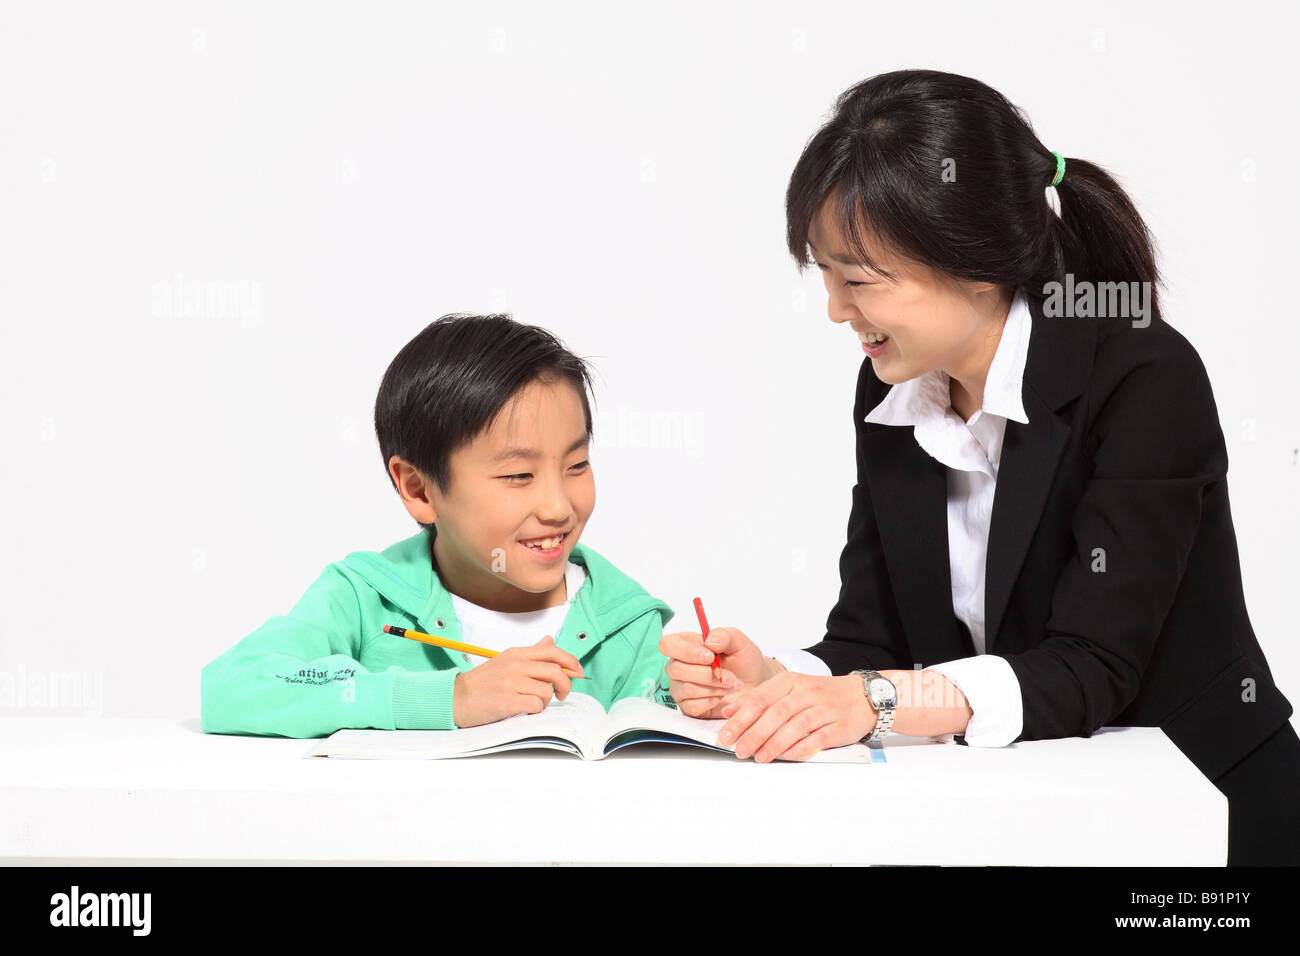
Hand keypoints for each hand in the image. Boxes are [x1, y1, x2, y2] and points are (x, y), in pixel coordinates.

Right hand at [451, 635, 582, 727]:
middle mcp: (515, 665)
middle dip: (566, 685)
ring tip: (533, 703)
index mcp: (516, 653)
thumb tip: (550, 640)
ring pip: (547, 691)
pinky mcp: (506, 701)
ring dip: (546, 702)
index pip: (553, 652)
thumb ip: (530, 652)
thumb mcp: (506, 661)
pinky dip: (535, 711)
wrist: (456, 698)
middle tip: (562, 694)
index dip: (571, 662)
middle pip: (555, 671)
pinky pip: (536, 706)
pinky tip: (525, 710)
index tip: (577, 671)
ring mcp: (510, 683)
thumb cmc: (483, 682)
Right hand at [659, 625, 767, 717]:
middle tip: (731, 677)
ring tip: (732, 685)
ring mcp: (680, 687)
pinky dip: (711, 701)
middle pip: (676, 669)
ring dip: (715, 688)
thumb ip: (725, 636)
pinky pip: (692, 706)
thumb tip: (709, 642)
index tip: (710, 657)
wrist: (754, 685)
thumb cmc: (743, 661)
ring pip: (687, 688)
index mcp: (685, 644)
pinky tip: (721, 696)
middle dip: (708, 674)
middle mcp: (677, 665)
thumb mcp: (740, 642)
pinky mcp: (687, 706)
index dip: (685, 651)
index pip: (667, 645)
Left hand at [716, 672, 875, 761]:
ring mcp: (824, 709)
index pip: (759, 699)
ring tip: (758, 757)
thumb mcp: (788, 689)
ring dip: (774, 744)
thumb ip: (758, 698)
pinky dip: (800, 748)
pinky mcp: (838, 726)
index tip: (724, 736)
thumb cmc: (818, 694)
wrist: (861, 696)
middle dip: (753, 734)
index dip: (740, 719)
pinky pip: (817, 739)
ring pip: (795, 726)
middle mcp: (806, 692)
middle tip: (738, 750)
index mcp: (790, 681)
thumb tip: (728, 711)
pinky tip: (785, 757)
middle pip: (775, 713)